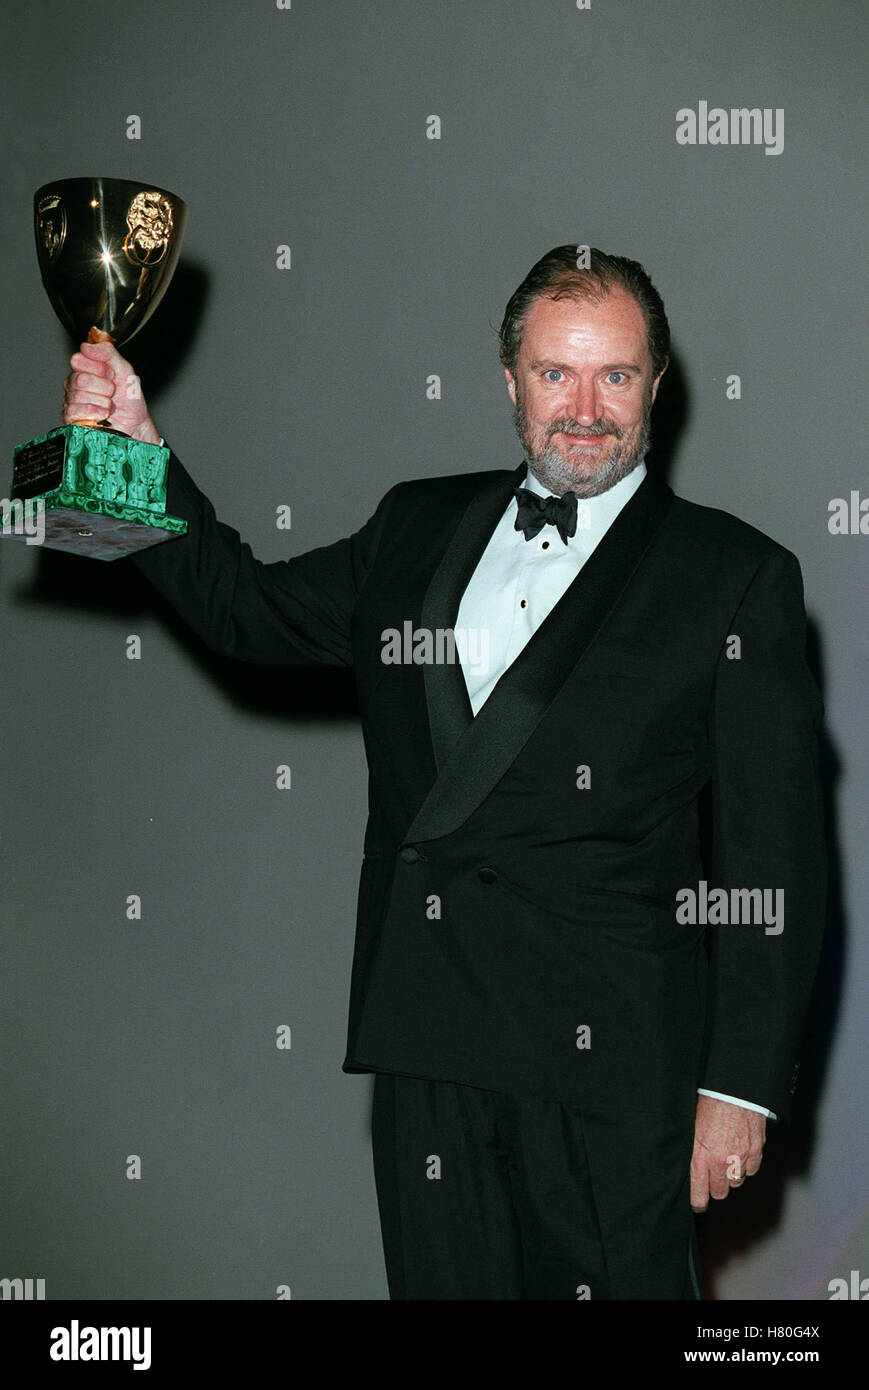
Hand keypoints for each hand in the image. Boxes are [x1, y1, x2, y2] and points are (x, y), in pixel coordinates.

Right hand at [62, 340, 159, 444]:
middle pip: (80, 379)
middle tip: (113, 392)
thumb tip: (86, 346)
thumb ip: (108, 353)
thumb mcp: (124, 369)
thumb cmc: (128, 399)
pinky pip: (74, 411)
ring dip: (103, 402)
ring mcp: (71, 401)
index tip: (112, 374)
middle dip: (104, 387)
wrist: (135, 423)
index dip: (99, 368)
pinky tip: (103, 415)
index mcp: (84, 369)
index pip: (78, 360)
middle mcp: (74, 383)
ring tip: (110, 405)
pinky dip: (94, 412)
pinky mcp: (71, 419)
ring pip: (79, 396)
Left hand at [690, 1094, 765, 1211]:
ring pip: (736, 1182)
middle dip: (715, 1187)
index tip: (698, 1203)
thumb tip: (690, 1169)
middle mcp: (721, 1161)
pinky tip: (740, 1153)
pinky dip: (747, 1165)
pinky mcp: (755, 1151)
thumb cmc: (708, 1103)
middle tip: (712, 1176)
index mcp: (700, 1157)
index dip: (698, 1202)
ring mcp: (740, 1157)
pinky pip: (752, 1170)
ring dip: (731, 1175)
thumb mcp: (690, 1129)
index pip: (699, 1194)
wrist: (732, 1089)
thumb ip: (693, 1152)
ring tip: (726, 1160)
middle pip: (720, 1192)